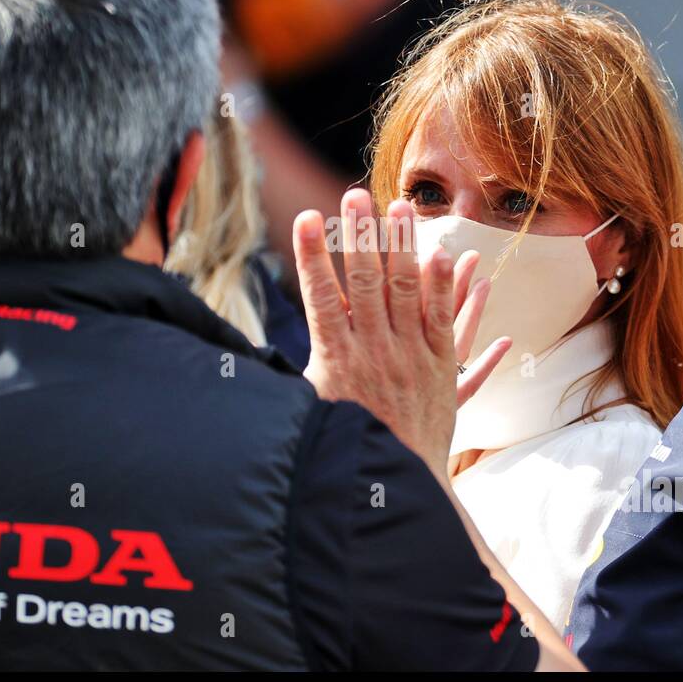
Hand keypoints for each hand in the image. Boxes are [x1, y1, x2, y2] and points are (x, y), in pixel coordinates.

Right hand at [293, 188, 510, 476]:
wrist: (400, 484)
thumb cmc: (344, 446)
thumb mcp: (308, 410)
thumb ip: (286, 377)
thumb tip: (239, 361)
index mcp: (337, 363)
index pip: (322, 299)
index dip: (315, 257)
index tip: (307, 220)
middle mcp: (375, 354)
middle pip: (366, 284)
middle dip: (358, 237)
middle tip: (352, 197)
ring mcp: (411, 357)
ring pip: (406, 292)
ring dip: (400, 247)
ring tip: (396, 208)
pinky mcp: (440, 366)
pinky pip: (443, 319)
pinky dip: (442, 287)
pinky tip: (440, 253)